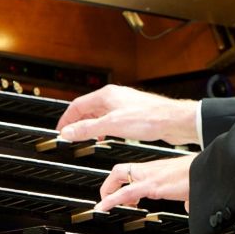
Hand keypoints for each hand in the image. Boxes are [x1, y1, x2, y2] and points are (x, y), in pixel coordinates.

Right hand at [55, 84, 199, 145]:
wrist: (174, 121)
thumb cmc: (148, 118)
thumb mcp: (112, 125)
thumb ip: (88, 128)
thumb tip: (68, 132)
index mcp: (106, 95)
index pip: (77, 105)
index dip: (66, 119)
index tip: (60, 130)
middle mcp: (114, 97)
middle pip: (88, 108)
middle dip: (78, 122)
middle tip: (71, 136)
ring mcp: (124, 105)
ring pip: (100, 114)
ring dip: (91, 126)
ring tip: (87, 138)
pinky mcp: (133, 113)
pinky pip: (111, 119)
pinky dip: (104, 128)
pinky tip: (107, 136)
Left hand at [95, 155, 193, 212]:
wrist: (208, 171)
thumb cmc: (201, 175)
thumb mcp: (189, 186)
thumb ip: (186, 196)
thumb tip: (189, 205)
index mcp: (158, 169)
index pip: (133, 170)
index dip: (123, 181)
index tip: (122, 195)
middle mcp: (151, 170)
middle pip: (120, 170)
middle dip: (109, 185)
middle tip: (107, 198)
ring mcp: (150, 176)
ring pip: (118, 176)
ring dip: (106, 191)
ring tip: (102, 206)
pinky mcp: (153, 185)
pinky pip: (125, 192)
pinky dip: (110, 200)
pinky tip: (103, 208)